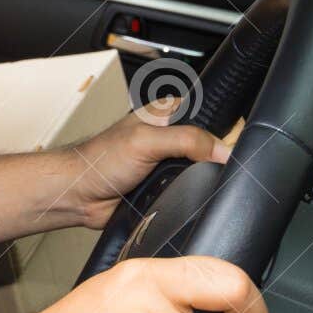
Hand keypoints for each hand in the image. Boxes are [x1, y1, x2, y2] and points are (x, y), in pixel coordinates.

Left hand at [59, 96, 230, 228]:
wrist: (81, 195)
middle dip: (212, 159)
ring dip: (200, 180)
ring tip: (191, 183)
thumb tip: (222, 150)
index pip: (207, 115)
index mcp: (166, 114)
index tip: (231, 147)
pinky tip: (186, 198)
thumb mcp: (145, 141)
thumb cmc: (100, 160)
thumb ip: (185, 140)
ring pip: (202, 171)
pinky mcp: (166, 186)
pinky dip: (190, 196)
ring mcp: (169, 163)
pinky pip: (190, 192)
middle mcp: (170, 137)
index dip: (222, 129)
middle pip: (209, 146)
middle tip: (212, 169)